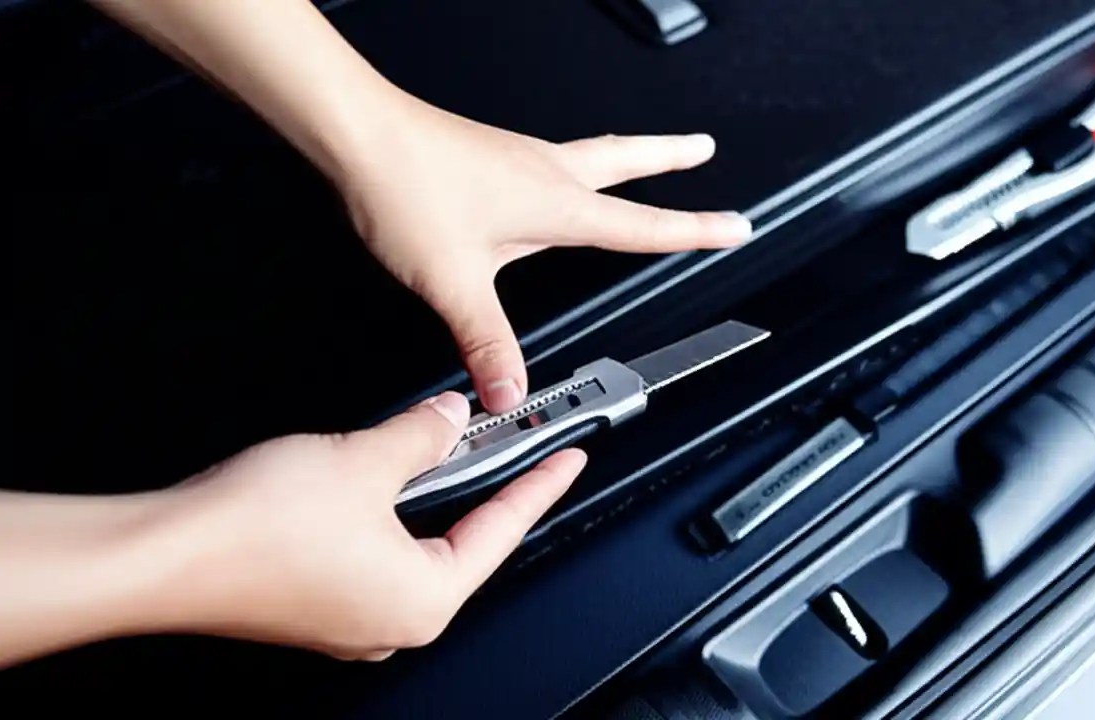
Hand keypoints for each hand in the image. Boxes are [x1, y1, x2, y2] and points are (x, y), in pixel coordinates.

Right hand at [0, 391, 584, 666]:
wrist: (162, 555)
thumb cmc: (253, 531)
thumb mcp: (366, 460)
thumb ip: (423, 435)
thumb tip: (448, 418)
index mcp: (424, 599)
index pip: (506, 529)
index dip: (542, 483)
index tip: (569, 458)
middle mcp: (393, 621)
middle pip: (460, 539)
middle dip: (478, 483)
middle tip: (506, 439)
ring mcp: (350, 618)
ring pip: (411, 544)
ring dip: (422, 494)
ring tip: (428, 447)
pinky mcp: (314, 605)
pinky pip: (370, 554)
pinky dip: (382, 512)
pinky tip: (368, 477)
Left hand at [336, 91, 752, 412]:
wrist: (358, 134)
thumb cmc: (406, 188)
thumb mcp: (453, 281)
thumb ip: (486, 341)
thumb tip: (510, 388)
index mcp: (555, 204)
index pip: (644, 224)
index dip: (696, 230)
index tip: (736, 226)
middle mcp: (544, 172)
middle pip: (627, 161)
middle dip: (671, 158)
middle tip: (703, 149)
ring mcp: (517, 158)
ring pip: (590, 153)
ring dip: (628, 154)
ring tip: (647, 155)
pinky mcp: (489, 155)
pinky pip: (548, 159)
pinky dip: (572, 165)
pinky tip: (547, 182)